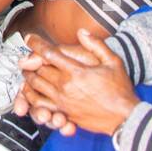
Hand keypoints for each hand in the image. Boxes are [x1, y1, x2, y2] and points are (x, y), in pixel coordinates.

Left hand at [18, 30, 139, 136]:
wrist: (125, 118)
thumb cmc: (120, 90)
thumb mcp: (113, 62)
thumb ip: (96, 44)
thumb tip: (81, 32)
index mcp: (76, 71)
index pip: (49, 53)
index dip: (36, 44)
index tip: (29, 38)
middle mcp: (65, 86)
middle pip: (38, 69)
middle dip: (30, 61)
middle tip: (26, 55)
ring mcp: (63, 101)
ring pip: (36, 86)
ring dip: (29, 76)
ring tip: (26, 71)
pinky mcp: (64, 112)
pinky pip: (41, 103)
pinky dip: (32, 96)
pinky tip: (30, 92)